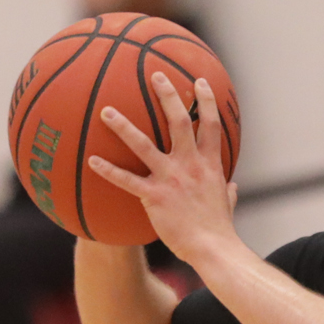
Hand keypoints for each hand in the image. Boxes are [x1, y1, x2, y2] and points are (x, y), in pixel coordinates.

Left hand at [89, 72, 239, 264]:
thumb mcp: (228, 204)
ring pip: (143, 144)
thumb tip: (232, 188)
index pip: (211, 124)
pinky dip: (108, 170)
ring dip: (123, 126)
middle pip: (179, 121)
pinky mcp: (154, 196)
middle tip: (154, 75)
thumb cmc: (220, 229)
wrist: (214, 248)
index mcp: (210, 164)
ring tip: (106, 111)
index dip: (206, 100)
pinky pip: (126, 180)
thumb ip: (229, 191)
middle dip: (167, 95)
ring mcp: (171, 178)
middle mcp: (190, 164)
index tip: (199, 81)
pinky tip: (91, 161)